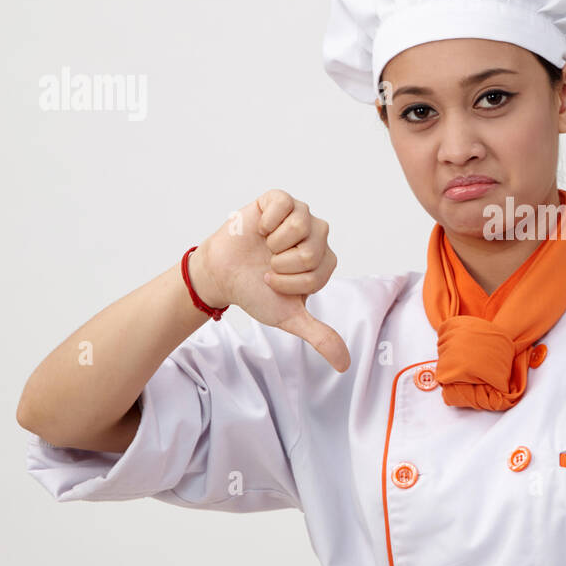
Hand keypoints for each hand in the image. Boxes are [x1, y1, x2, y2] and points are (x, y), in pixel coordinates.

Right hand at [191, 189, 350, 371]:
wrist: (222, 274)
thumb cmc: (257, 292)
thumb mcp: (288, 317)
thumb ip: (319, 336)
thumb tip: (344, 365)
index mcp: (324, 261)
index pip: (318, 272)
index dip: (291, 282)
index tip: (275, 283)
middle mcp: (317, 236)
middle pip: (311, 250)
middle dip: (282, 265)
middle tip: (269, 265)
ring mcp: (299, 215)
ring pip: (300, 226)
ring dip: (274, 244)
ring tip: (265, 247)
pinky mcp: (279, 200)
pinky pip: (283, 203)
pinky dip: (267, 221)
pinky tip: (260, 230)